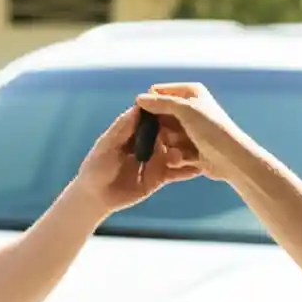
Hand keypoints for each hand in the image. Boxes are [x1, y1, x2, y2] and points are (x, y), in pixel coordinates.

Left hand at [71, 105, 201, 214]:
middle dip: (184, 131)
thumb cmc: (96, 167)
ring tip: (204, 149)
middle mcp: (149, 141)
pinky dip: (188, 169)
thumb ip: (123, 128)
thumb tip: (139, 105)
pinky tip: (201, 168)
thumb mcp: (107, 146)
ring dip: (189, 150)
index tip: (183, 106)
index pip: (154, 116)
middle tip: (200, 128)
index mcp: (135, 129)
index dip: (168, 111)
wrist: (96, 196)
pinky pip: (177, 172)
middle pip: (170, 132)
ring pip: (177, 151)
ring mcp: (156, 158)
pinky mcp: (161, 176)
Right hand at [134, 83, 253, 181]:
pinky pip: (172, 149)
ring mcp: (189, 128)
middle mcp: (190, 108)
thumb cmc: (212, 130)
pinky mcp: (190, 147)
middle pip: (159, 116)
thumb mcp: (186, 110)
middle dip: (160, 130)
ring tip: (181, 151)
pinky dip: (176, 156)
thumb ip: (161, 103)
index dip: (150, 104)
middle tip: (167, 137)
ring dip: (170, 145)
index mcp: (191, 92)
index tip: (144, 118)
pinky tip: (186, 160)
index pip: (158, 92)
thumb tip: (139, 99)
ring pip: (164, 135)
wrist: (232, 159)